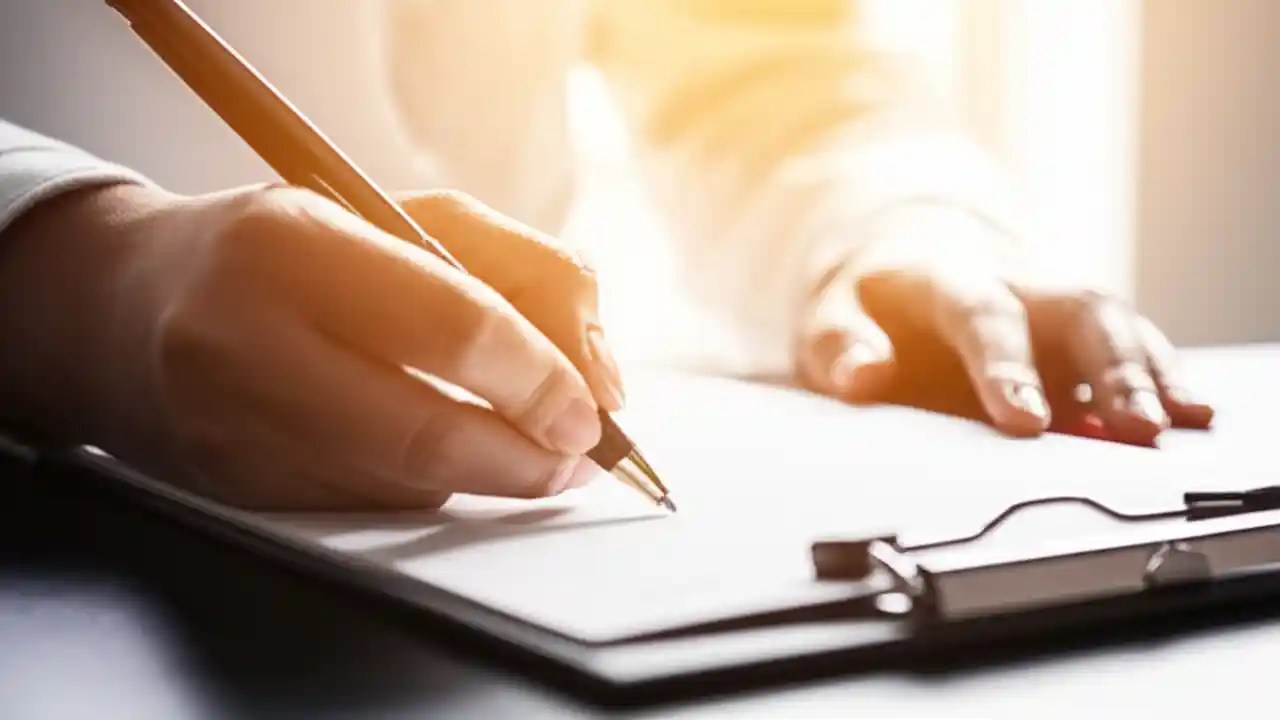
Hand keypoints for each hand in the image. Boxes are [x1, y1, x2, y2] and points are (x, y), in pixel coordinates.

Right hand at [0, 184, 623, 508]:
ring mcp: (232, 430)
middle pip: (427, 433)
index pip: (451, 325)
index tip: (592, 409)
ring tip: (526, 448)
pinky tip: (443, 455)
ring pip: (407, 482)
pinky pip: (369, 508)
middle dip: (529, 458)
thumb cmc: (288, 251)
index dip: (540, 378)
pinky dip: (428, 487)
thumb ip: (527, 273)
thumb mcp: (407, 216)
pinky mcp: (237, 493)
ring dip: (490, 475)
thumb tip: (600, 377)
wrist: (122, 307)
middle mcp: (249, 341)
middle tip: (578, 456)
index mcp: (295, 246)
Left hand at [795, 206, 1213, 443]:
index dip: (1005, 367)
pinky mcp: (1078, 326)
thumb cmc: (869, 301)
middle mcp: (1016, 282)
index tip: (1023, 420)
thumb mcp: (831, 317)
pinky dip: (1162, 376)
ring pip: (1114, 325)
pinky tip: (1190, 411)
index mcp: (946, 279)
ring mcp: (1055, 300)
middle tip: (1135, 428)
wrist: (903, 249)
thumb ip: (843, 348)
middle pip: (1076, 312)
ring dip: (1146, 376)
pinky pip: (1131, 343)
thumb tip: (863, 377)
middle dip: (1110, 369)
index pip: (981, 316)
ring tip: (1173, 424)